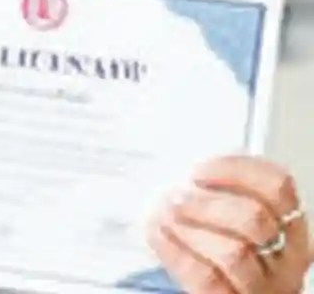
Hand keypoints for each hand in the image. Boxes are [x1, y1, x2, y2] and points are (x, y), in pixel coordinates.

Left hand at [149, 155, 311, 292]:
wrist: (228, 288)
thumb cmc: (227, 245)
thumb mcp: (237, 214)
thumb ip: (222, 190)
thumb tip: (182, 163)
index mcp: (288, 222)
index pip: (277, 186)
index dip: (235, 171)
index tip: (198, 170)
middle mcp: (284, 254)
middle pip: (254, 219)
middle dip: (206, 204)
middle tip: (174, 196)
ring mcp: (262, 284)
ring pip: (234, 253)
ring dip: (189, 228)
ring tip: (163, 215)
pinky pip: (206, 279)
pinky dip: (176, 252)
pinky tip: (157, 234)